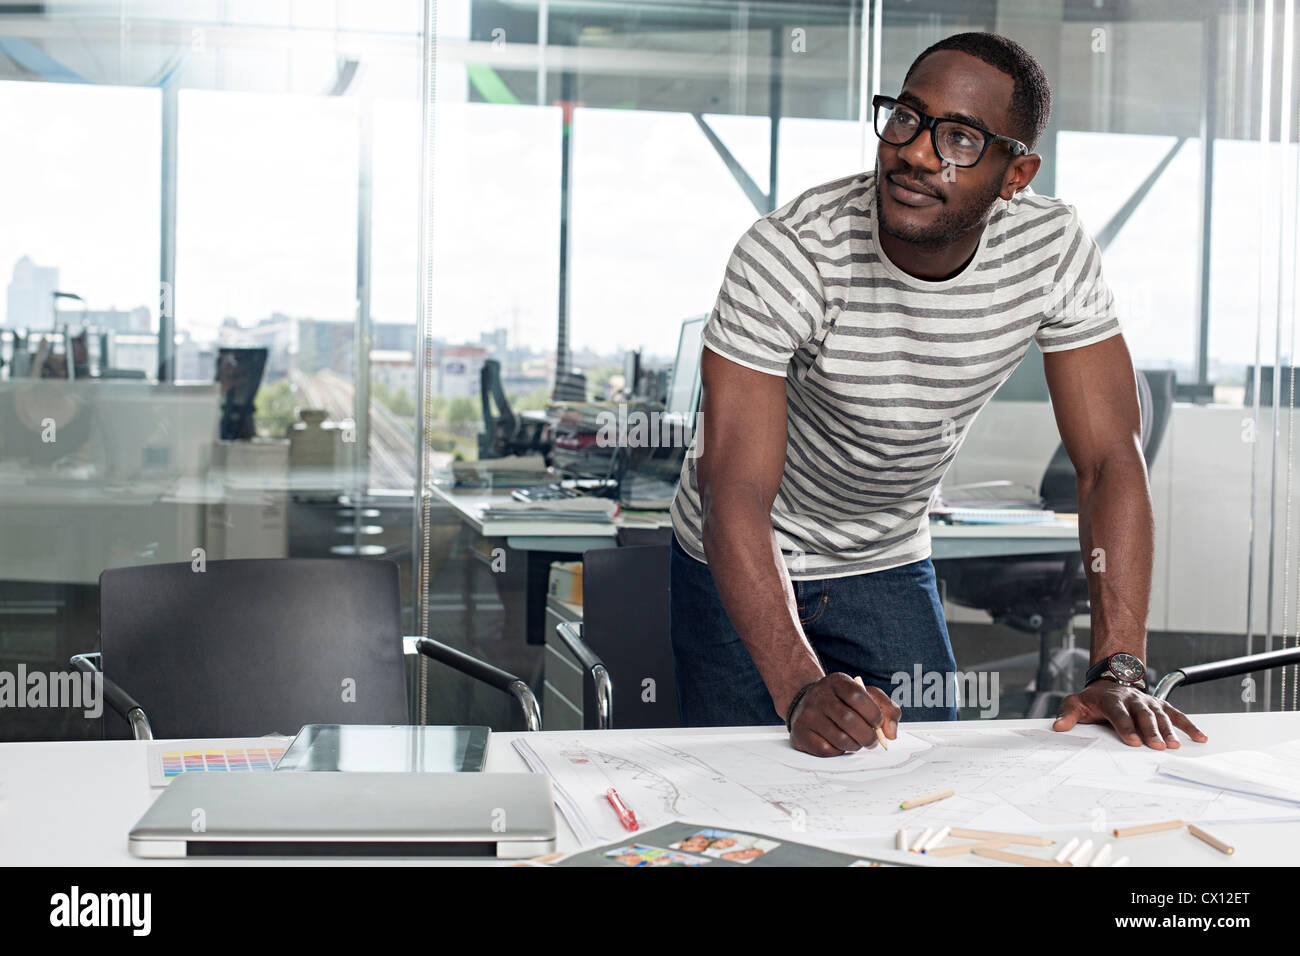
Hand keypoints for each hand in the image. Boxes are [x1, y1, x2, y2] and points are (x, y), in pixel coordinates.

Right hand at [788, 673, 899, 757]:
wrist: (808, 704)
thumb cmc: (842, 702)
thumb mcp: (865, 696)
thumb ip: (886, 709)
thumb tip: (891, 734)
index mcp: (837, 682)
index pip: (857, 695)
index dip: (873, 713)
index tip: (878, 723)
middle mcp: (819, 695)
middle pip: (849, 720)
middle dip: (868, 736)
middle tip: (872, 741)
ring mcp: (807, 714)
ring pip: (840, 739)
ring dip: (855, 745)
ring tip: (856, 742)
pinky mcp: (800, 733)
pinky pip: (827, 750)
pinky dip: (838, 751)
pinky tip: (838, 743)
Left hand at [1053, 680, 1207, 748]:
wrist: (1109, 683)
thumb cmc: (1093, 700)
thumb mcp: (1075, 703)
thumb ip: (1067, 715)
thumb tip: (1058, 727)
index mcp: (1111, 700)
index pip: (1118, 713)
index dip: (1125, 727)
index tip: (1132, 741)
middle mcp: (1132, 699)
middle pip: (1143, 715)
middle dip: (1150, 730)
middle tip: (1157, 746)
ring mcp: (1148, 702)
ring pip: (1161, 715)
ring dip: (1169, 729)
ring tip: (1174, 745)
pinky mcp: (1160, 705)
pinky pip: (1177, 714)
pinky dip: (1189, 725)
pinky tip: (1199, 737)